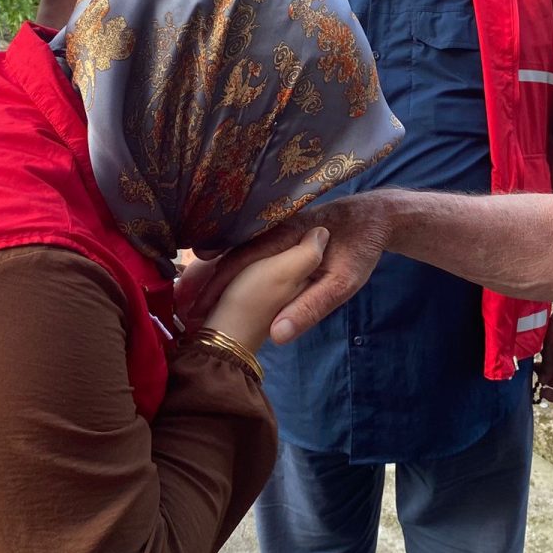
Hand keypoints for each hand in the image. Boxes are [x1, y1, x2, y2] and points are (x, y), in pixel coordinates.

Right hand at [178, 191, 396, 343]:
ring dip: (208, 270)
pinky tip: (208, 279)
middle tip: (177, 303)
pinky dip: (224, 262)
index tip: (195, 310)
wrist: (375, 217)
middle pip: (229, 253)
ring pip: (234, 248)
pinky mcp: (277, 229)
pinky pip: (244, 246)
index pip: (240, 263)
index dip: (215, 286)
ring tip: (183, 295)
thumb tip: (278, 335)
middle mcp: (275, 227)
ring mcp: (275, 225)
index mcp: (285, 238)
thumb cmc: (360, 251)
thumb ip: (310, 307)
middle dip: (201, 278)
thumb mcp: (342, 284)